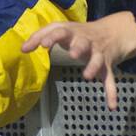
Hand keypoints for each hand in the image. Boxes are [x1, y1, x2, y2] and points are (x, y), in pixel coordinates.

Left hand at [20, 11, 135, 110]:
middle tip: (72, 54)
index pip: (61, 31)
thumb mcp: (60, 28)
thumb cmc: (77, 33)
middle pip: (83, 43)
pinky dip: (111, 93)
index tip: (44, 45)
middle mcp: (86, 42)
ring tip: (87, 75)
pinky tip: (111, 106)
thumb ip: (39, 36)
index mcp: (73, 32)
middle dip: (78, 48)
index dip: (52, 37)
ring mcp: (98, 54)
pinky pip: (110, 80)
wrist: (112, 32)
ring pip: (97, 60)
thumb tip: (23, 49)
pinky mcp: (107, 67)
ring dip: (93, 66)